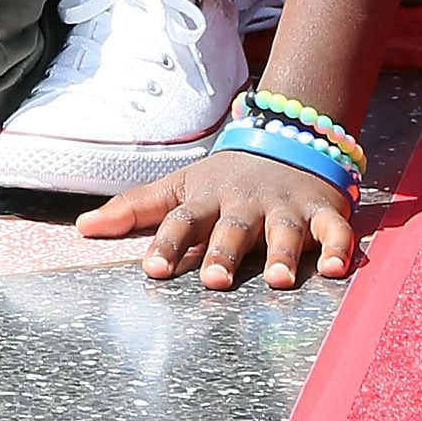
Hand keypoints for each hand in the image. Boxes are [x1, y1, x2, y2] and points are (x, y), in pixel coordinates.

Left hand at [77, 146, 357, 292]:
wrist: (285, 139)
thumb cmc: (223, 180)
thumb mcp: (178, 188)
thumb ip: (133, 209)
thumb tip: (81, 227)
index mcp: (207, 200)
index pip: (182, 220)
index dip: (167, 243)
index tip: (152, 269)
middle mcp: (245, 205)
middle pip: (233, 228)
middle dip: (224, 252)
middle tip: (215, 280)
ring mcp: (286, 208)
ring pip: (285, 232)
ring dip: (283, 254)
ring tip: (279, 280)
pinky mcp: (324, 212)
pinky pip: (336, 231)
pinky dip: (340, 249)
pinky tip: (338, 269)